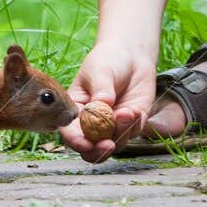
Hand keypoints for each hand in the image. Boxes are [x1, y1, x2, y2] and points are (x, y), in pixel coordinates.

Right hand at [62, 40, 156, 163]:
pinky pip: (133, 132)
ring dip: (121, 133)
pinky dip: (135, 125)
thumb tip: (102, 104)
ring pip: (116, 143)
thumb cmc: (107, 60)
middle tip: (108, 145)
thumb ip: (100, 88)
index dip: (76, 141)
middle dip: (98, 152)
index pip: (71, 132)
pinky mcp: (132, 122)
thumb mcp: (99, 70)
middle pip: (91, 149)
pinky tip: (135, 111)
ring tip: (127, 113)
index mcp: (76, 111)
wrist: (131, 54)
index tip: (85, 143)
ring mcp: (113, 125)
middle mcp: (92, 123)